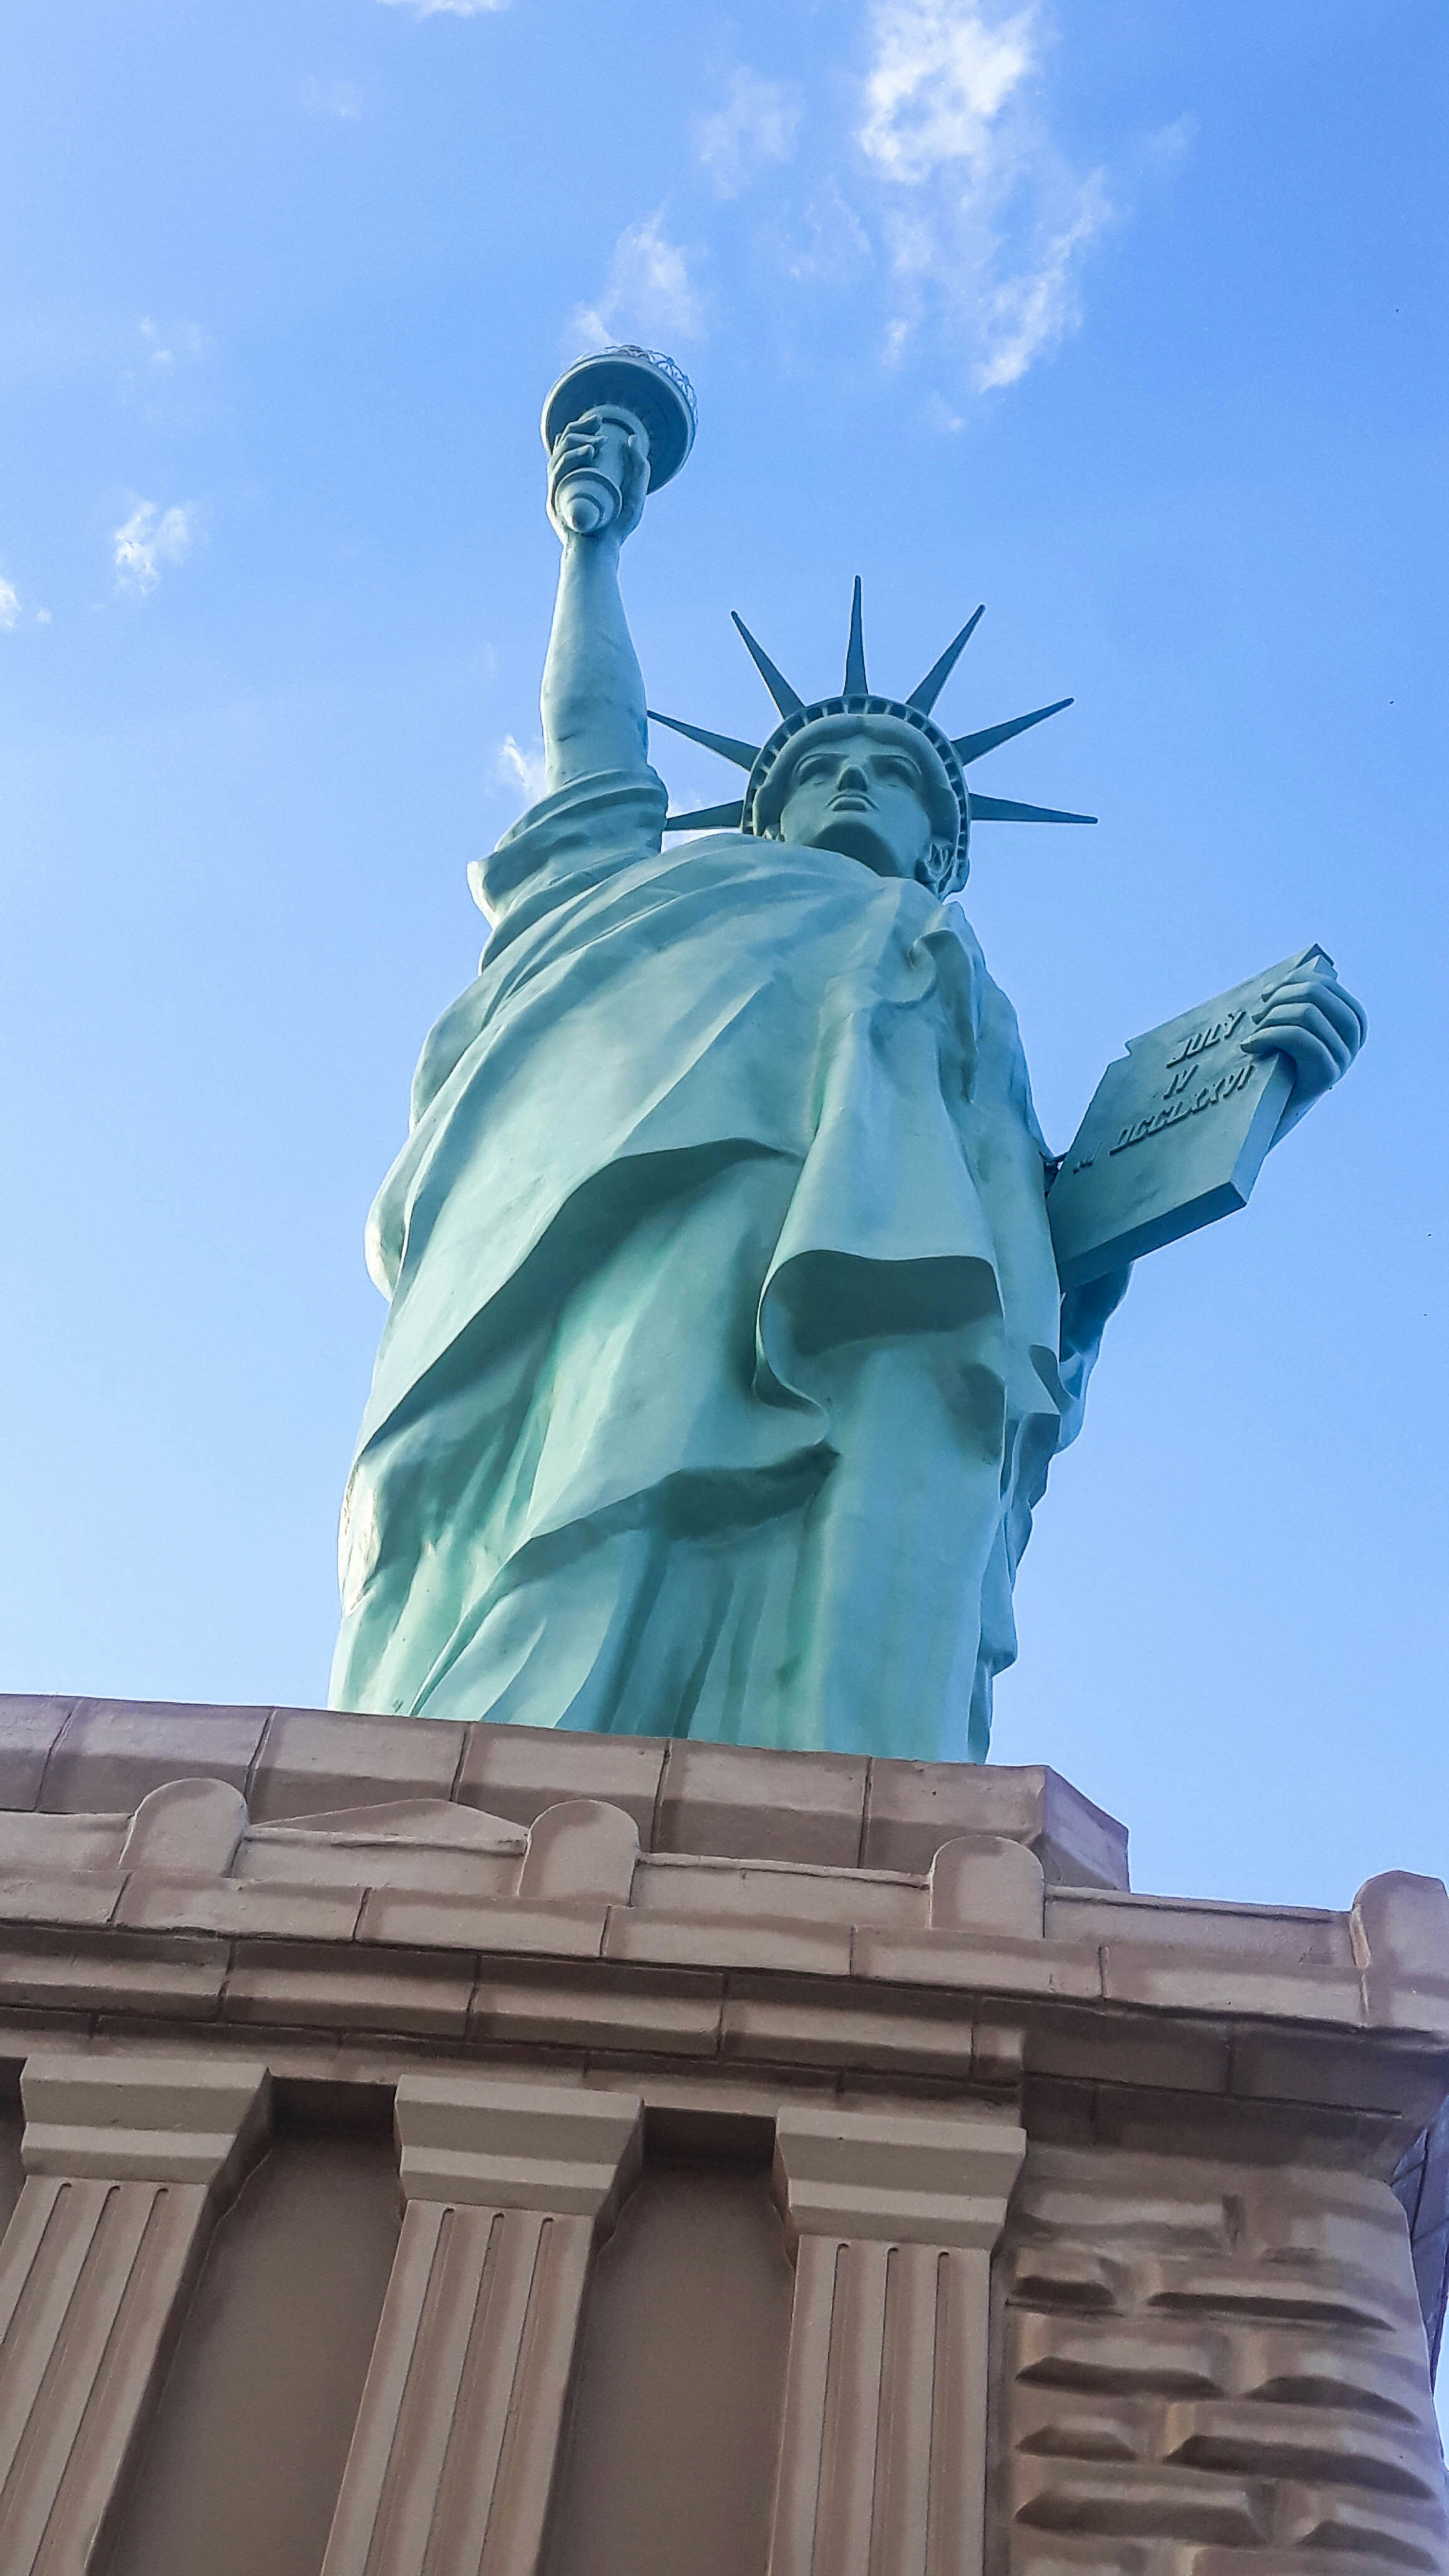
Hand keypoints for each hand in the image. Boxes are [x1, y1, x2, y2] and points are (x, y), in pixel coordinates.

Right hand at [547, 406, 648, 544]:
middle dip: (579, 429)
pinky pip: (558, 474)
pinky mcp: (554, 502)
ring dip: (576, 442)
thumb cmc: (616, 529)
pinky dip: (572, 458)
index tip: (599, 420)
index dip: (581, 428)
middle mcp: (562, 483)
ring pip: (558, 456)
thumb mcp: (634, 496)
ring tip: (598, 443)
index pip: (570, 446)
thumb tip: (632, 439)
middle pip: (562, 446)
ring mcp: (556, 492)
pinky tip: (588, 451)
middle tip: (598, 424)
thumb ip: (639, 470)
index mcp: (575, 479)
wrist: (602, 554)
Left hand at [1242, 963, 1365, 1141]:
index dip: (1292, 981)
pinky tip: (1249, 1047)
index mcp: (1349, 1022)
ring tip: (1254, 1033)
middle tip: (1257, 1015)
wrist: (1273, 1116)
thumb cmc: (1278, 1068)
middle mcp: (1353, 1039)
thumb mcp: (1289, 1031)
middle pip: (1317, 994)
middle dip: (1279, 998)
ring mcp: (1343, 1057)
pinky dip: (1267, 1036)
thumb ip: (1294, 1006)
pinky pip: (1298, 1039)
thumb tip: (1281, 982)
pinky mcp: (1327, 1075)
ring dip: (1271, 1018)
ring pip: (1307, 1014)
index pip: (1325, 984)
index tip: (1265, 995)